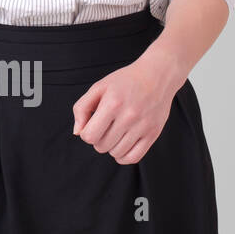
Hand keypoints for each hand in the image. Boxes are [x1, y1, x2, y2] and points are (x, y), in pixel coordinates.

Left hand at [71, 51, 186, 163]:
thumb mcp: (98, 87)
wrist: (156, 76)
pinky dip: (123, 157)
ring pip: (117, 153)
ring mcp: (143, 126)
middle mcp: (129, 117)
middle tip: (103, 127)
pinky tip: (121, 145)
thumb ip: (81, 108)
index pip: (89, 136)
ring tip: (114, 133)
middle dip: (98, 139)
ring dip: (110, 147)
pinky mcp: (153, 134)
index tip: (91, 125)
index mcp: (112, 104)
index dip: (86, 133)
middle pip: (102, 146)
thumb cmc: (124, 81)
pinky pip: (134, 158)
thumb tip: (78, 133)